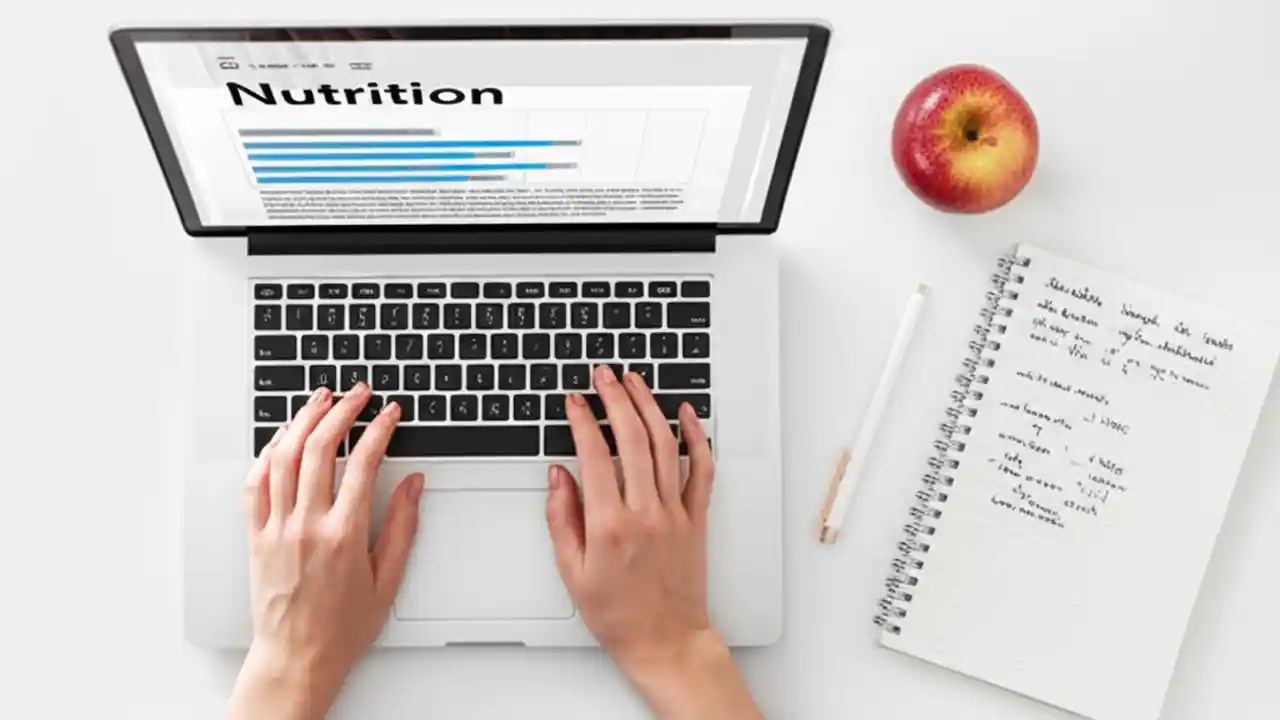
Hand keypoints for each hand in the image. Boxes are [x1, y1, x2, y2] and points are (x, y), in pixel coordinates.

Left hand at [226, 384, 422, 719]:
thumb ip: (402, 526)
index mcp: (344, 535)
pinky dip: (269, 452)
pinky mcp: (256, 535)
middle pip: (321, 448)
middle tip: (357, 393)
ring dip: (303, 420)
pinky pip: (256, 482)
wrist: (296, 658)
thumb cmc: (342, 627)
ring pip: (284, 457)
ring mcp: (276, 528)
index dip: (380, 429)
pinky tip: (282, 437)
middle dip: (342, 410)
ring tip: (320, 399)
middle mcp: (306, 526)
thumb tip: (412, 484)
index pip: (363, 463)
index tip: (390, 412)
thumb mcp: (387, 579)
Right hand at [545, 365, 758, 718]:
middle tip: (602, 374)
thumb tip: (558, 475)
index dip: (582, 420)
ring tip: (634, 381)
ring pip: (666, 445)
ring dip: (649, 406)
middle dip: (615, 398)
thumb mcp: (572, 572)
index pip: (595, 455)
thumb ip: (561, 518)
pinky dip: (696, 436)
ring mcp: (676, 513)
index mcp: (610, 526)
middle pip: (633, 439)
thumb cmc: (618, 615)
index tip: (573, 400)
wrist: (666, 641)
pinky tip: (686, 414)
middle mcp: (646, 513)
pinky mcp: (697, 518)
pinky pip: (702, 468)